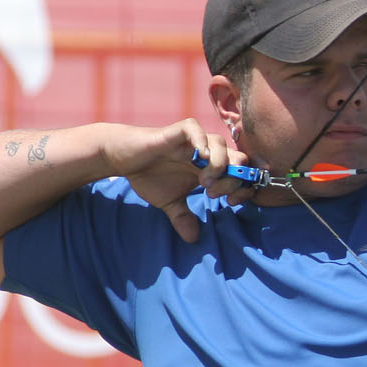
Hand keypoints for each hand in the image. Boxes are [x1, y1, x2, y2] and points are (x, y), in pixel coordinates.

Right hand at [104, 120, 252, 242]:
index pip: (240, 172)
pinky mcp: (175, 132)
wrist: (123, 159)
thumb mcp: (169, 202)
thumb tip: (192, 238)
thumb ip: (183, 217)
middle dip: (233, 177)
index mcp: (209, 167)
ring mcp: (191, 141)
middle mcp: (205, 152)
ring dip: (218, 164)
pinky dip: (201, 141)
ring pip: (220, 143)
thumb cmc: (148, 176)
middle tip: (214, 193)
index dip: (243, 186)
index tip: (232, 202)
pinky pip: (195, 128)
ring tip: (205, 182)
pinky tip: (199, 158)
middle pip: (237, 158)